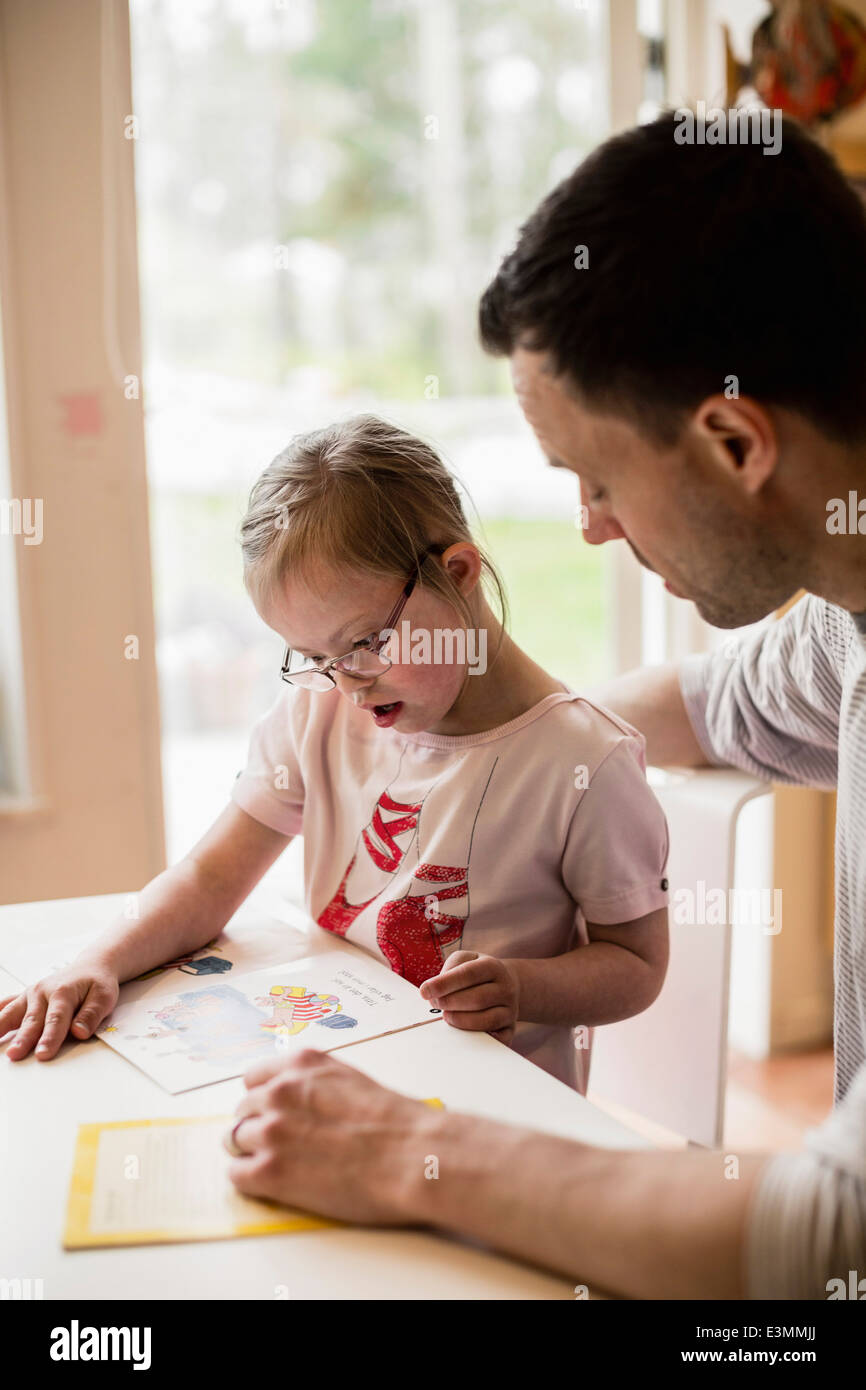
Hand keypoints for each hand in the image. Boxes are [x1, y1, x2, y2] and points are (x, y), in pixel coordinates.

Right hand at [0, 957, 119, 1060]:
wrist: (91, 967)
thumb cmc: (96, 983)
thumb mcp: (104, 996)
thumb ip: (92, 1014)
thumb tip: (80, 1032)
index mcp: (63, 992)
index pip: (56, 1019)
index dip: (49, 1038)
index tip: (43, 1054)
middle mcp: (42, 992)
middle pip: (32, 1020)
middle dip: (23, 1038)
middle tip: (15, 1055)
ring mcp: (30, 995)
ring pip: (13, 1013)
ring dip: (1, 1027)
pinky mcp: (24, 998)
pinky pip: (6, 1005)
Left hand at [226, 1050, 440, 1222]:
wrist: (412, 1156)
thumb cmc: (396, 1123)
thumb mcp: (351, 1081)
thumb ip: (316, 1085)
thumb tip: (301, 1105)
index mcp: (302, 1064)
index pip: (253, 1078)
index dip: (263, 1100)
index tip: (273, 1115)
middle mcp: (279, 1091)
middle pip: (242, 1111)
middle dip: (257, 1127)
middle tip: (284, 1148)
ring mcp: (271, 1131)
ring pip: (234, 1142)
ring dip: (253, 1154)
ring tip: (283, 1167)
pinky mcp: (269, 1172)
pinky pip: (236, 1175)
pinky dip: (251, 1181)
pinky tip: (276, 1185)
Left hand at [419, 951, 518, 1044]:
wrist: (507, 984)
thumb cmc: (478, 973)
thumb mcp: (465, 959)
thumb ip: (450, 969)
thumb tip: (437, 992)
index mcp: (493, 966)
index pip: (468, 974)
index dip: (444, 984)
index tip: (424, 991)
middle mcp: (506, 988)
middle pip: (477, 999)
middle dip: (450, 1003)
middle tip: (435, 1004)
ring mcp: (510, 1010)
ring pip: (487, 1020)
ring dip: (460, 1021)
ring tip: (446, 1016)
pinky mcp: (510, 1029)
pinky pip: (498, 1039)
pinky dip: (481, 1039)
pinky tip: (467, 1034)